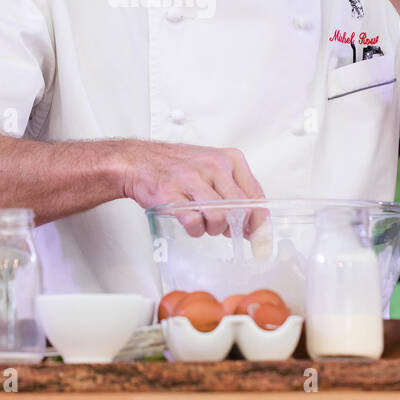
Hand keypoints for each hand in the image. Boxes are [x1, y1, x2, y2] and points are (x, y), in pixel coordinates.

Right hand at [117, 141, 267, 238]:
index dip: (261, 224)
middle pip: (241, 211)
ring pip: (220, 218)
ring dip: (213, 230)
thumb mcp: (213, 169)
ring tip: (204, 223)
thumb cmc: (177, 167)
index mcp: (229, 159)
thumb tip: (255, 224)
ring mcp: (193, 179)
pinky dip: (195, 230)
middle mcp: (214, 166)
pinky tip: (190, 223)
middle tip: (225, 230)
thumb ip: (235, 192)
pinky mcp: (173, 194)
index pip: (257, 196)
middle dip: (235, 227)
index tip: (261, 241)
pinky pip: (195, 223)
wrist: (138, 161)